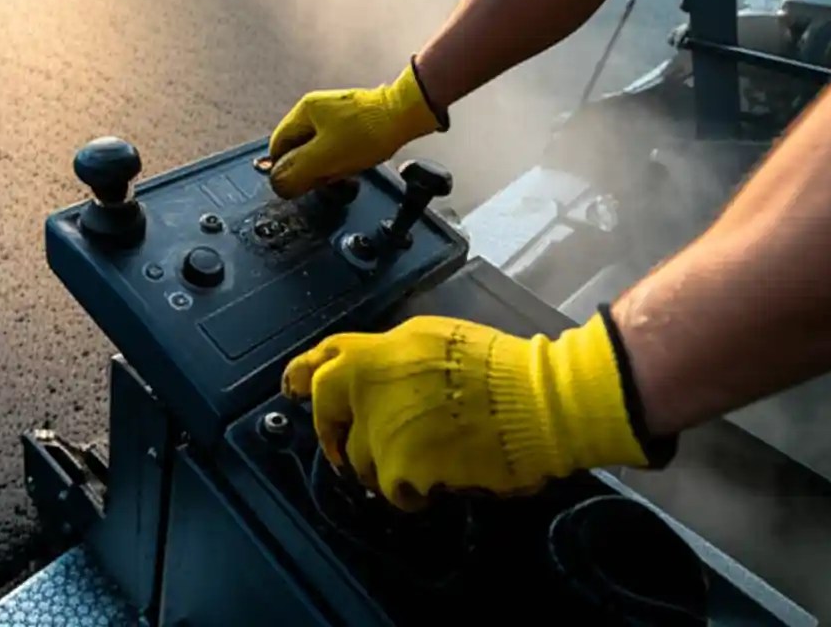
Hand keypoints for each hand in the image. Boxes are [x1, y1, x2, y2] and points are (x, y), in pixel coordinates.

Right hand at [268, 62, 443, 198]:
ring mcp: (336, 113)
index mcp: (304, 111)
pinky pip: (337, 145)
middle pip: (297, 147)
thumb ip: (296, 171)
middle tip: (322, 179)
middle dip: (307, 168)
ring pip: (318, 148)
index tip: (294, 185)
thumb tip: (278, 183)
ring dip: (325, 166)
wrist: (407, 114)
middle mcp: (317, 108)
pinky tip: (352, 165)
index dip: (282, 169)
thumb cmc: (368, 132)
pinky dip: (340, 159)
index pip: (277, 145)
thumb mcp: (324, 157)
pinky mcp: (354, 121)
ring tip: (341, 172)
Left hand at [281, 312, 657, 510]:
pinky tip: (439, 475)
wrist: (537, 401)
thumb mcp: (434, 339)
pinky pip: (391, 489)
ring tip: (425, 455)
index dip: (302, 375)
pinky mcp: (399, 468)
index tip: (293, 387)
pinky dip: (411, 491)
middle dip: (333, 435)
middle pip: (325, 416)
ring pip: (358, 460)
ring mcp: (380, 430)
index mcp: (375, 351)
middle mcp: (367, 387)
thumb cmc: (500, 370)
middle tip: (349, 446)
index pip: (319, 360)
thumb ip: (391, 357)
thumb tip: (372, 374)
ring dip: (383, 464)